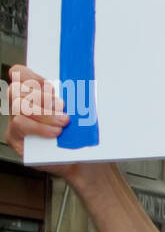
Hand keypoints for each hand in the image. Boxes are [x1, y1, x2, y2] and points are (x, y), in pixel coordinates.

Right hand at [4, 65, 76, 179]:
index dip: (31, 76)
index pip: (19, 73)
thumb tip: (82, 86)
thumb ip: (71, 97)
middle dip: (40, 96)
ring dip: (43, 113)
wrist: (75, 157)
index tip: (51, 85)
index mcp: (33, 92)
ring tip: (63, 121)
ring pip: (18, 107)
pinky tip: (54, 132)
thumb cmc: (74, 132)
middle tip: (61, 105)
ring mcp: (15, 121)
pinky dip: (39, 128)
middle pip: (15, 90)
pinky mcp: (14, 137)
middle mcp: (19, 104)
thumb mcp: (76, 111)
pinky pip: (19, 126)